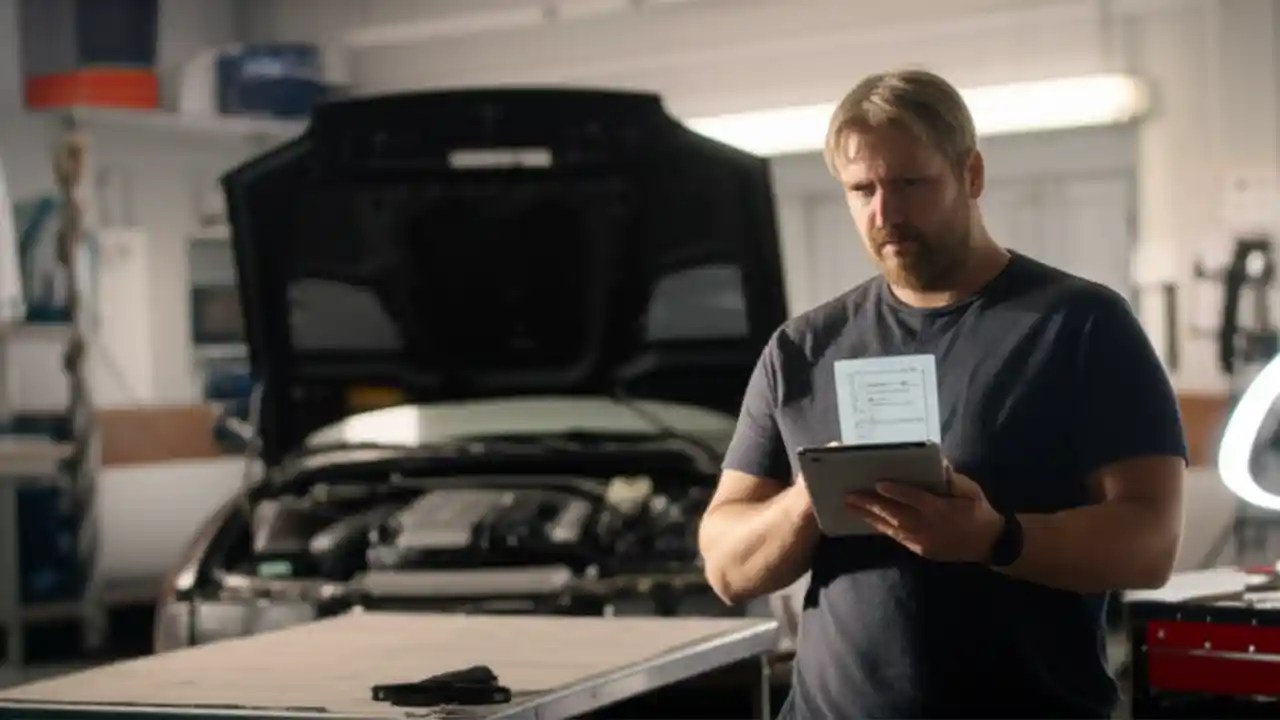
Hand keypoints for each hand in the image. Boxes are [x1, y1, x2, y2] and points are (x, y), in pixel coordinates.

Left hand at [845, 463, 1002, 562]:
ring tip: (850, 507)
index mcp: (942, 510)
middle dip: (871, 505)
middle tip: (849, 495)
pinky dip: (881, 528)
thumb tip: (939, 465)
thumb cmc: (977, 510)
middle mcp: (929, 527)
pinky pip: (896, 538)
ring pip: (892, 528)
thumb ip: (953, 480)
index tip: (878, 483)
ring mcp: (922, 542)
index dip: (897, 491)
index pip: (915, 499)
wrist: (988, 543)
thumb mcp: (971, 490)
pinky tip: (867, 520)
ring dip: (869, 517)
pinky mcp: (920, 550)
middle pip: (896, 515)